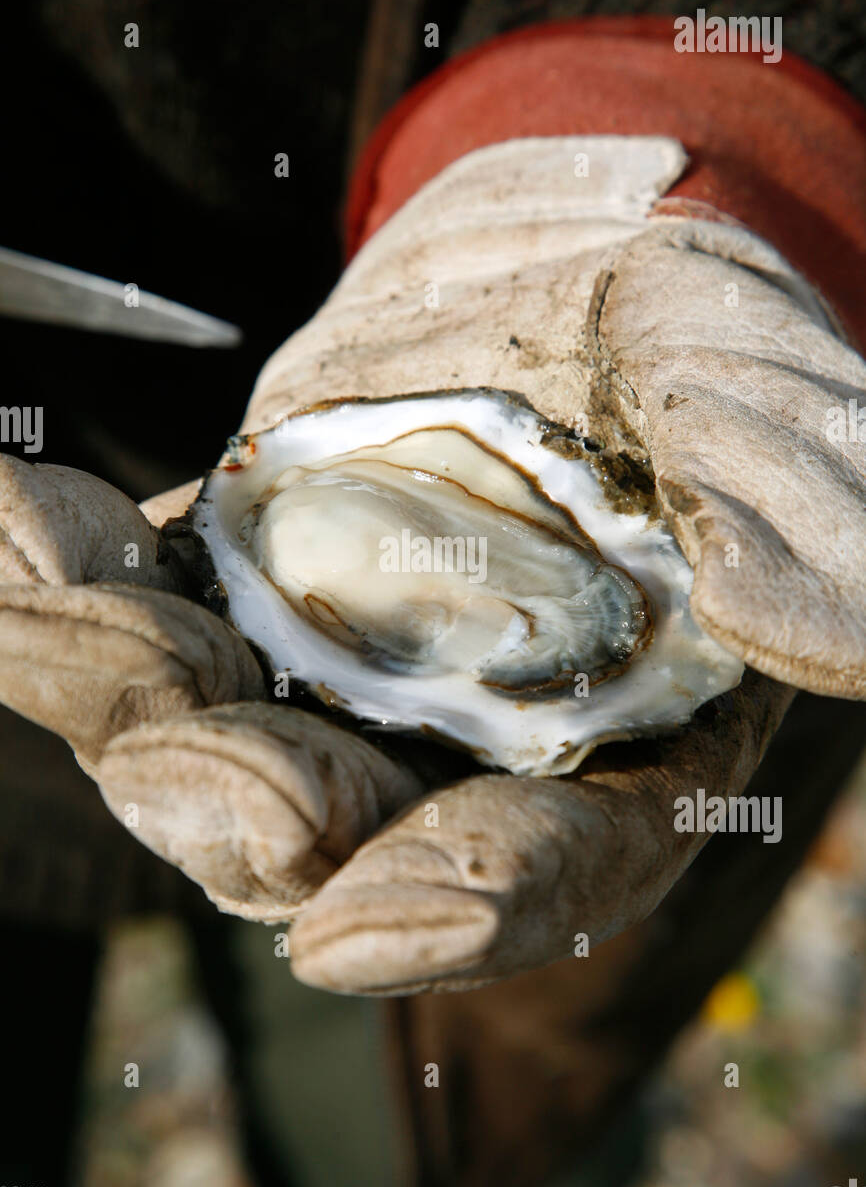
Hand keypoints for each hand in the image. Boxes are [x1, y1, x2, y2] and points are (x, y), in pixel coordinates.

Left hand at [1, 137, 861, 992]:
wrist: (570, 256)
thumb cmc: (688, 341)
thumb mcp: (756, 402)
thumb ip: (794, 518)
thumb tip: (818, 636)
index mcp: (613, 744)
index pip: (548, 860)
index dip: (467, 903)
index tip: (362, 930)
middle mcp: (455, 740)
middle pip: (338, 827)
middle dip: (251, 808)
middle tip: (194, 764)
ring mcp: (332, 670)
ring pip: (208, 732)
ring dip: (120, 688)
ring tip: (38, 608)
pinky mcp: (240, 584)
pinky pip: (137, 607)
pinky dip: (67, 572)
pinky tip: (15, 519)